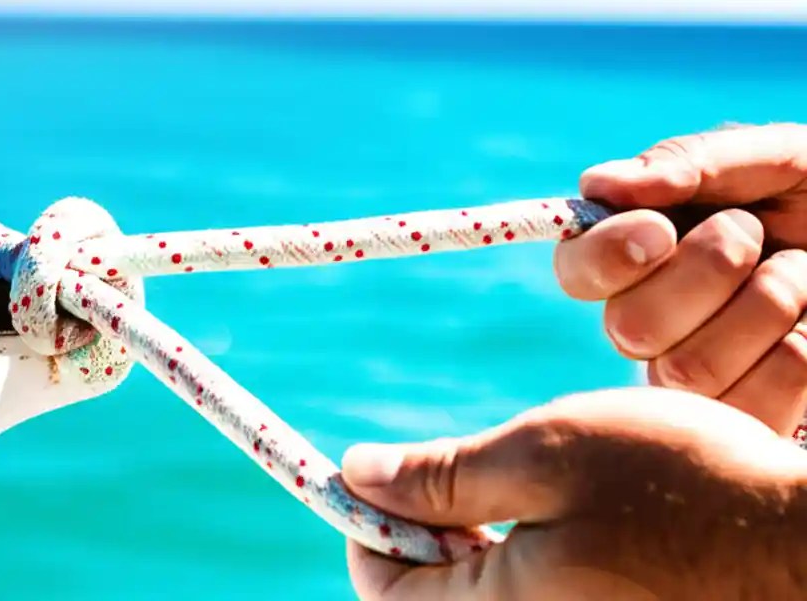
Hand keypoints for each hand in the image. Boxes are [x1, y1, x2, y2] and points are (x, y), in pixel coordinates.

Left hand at [342, 387, 806, 599]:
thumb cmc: (684, 486)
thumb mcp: (545, 453)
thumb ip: (441, 476)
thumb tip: (357, 474)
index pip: (380, 590)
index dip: (368, 530)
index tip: (383, 482)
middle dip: (425, 545)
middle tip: (455, 485)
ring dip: (474, 561)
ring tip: (515, 502)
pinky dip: (525, 580)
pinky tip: (562, 537)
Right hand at [553, 122, 806, 435]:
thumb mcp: (779, 158)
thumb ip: (692, 162)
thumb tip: (600, 184)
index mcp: (642, 256)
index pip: (577, 270)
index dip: (606, 256)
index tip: (659, 231)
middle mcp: (654, 324)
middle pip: (629, 326)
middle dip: (704, 269)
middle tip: (752, 235)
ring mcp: (701, 380)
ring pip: (689, 369)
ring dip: (764, 303)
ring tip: (801, 276)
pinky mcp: (751, 424)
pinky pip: (754, 407)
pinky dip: (801, 353)